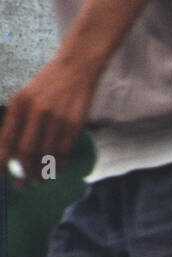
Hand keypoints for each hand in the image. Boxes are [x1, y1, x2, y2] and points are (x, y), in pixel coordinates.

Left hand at [0, 55, 96, 187]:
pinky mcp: (74, 124)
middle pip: (27, 151)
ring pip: (46, 155)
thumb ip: (19, 120)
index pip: (7, 139)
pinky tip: (56, 170)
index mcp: (19, 104)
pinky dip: (59, 165)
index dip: (2, 160)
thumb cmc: (48, 85)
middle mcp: (36, 111)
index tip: (0, 176)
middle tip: (24, 184)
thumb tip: (12, 151)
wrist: (75, 70)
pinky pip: (64, 152)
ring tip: (40, 180)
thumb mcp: (26, 97)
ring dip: (42, 172)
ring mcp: (57, 119)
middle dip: (24, 172)